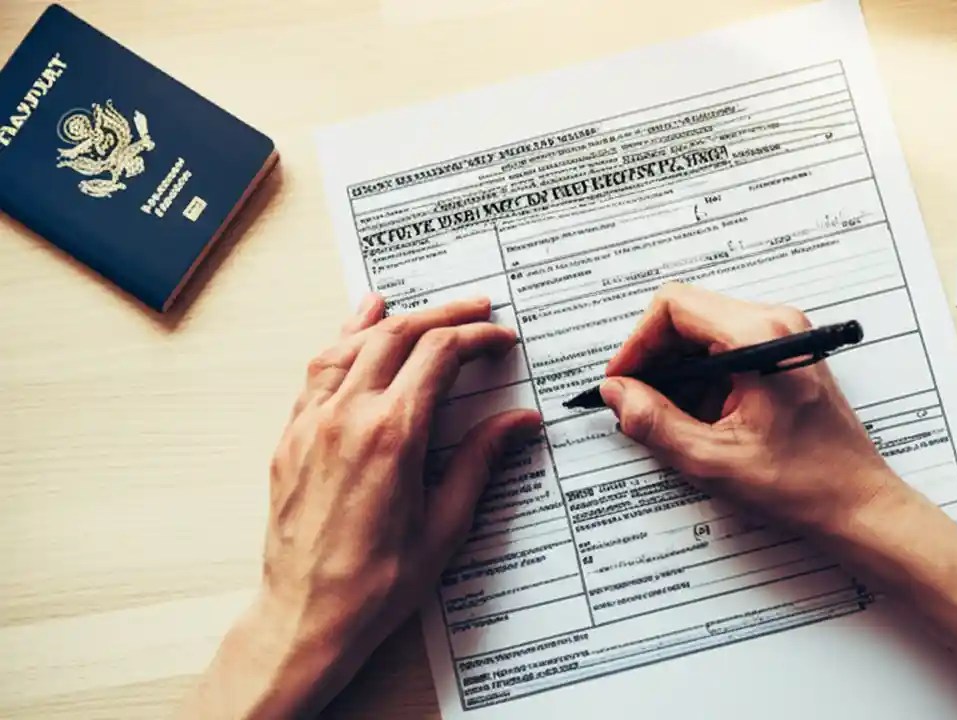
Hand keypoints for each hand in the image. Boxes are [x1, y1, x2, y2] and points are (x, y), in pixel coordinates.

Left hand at [181, 293, 539, 718]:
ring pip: (351, 344)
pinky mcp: (291, 438)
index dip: (477, 337)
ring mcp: (312, 422)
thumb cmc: (377, 583)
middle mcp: (348, 415)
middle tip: (477, 310)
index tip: (501, 338)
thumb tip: (519, 422)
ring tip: (415, 305)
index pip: (440, 354)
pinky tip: (354, 332)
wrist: (306, 617)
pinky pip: (317, 371)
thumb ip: (482, 460)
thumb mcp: (446, 523)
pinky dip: (341, 342)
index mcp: (393, 433)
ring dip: (390, 319)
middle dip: (443, 315)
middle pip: (398, 334)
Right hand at [600, 283, 902, 546]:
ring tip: (672, 424)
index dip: (637, 343)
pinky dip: (702, 384)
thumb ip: (655, 423)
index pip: (675, 306)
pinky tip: (700, 424)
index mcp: (760, 337)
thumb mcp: (713, 460)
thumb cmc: (803, 484)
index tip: (621, 381)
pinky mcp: (784, 358)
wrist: (857, 505)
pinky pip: (726, 354)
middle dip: (655, 362)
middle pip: (688, 317)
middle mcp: (776, 325)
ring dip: (678, 377)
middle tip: (636, 405)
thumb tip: (617, 394)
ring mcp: (783, 339)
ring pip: (703, 337)